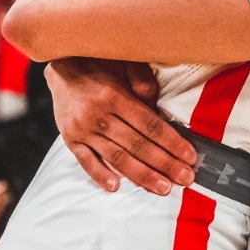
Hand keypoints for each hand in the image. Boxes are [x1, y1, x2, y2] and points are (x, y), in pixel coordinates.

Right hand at [47, 58, 196, 194]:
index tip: (189, 157)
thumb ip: (144, 83)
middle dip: (164, 164)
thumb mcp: (125, 62)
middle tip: (185, 178)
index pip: (150, 125)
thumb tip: (157, 108)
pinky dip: (100, 175)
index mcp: (114, 95)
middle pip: (137, 145)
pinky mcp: (70, 139)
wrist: (60, 64)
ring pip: (116, 157)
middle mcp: (97, 115)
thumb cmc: (99, 63)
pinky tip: (116, 187)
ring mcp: (82, 130)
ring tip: (162, 187)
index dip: (172, 143)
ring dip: (141, 175)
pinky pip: (85, 161)